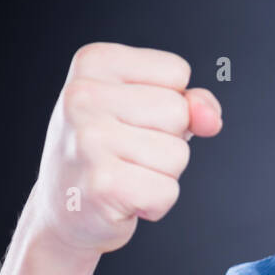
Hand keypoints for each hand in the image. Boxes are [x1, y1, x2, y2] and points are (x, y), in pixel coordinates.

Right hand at [25, 42, 221, 259]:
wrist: (64, 212)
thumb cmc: (108, 154)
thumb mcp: (146, 111)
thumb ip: (190, 103)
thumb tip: (211, 118)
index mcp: (93, 62)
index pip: (176, 71)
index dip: (167, 105)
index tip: (128, 121)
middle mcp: (82, 96)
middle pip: (178, 111)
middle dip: (167, 141)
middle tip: (125, 155)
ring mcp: (89, 140)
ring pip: (178, 154)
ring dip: (161, 174)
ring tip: (123, 176)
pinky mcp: (102, 185)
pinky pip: (168, 191)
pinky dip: (155, 204)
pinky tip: (123, 200)